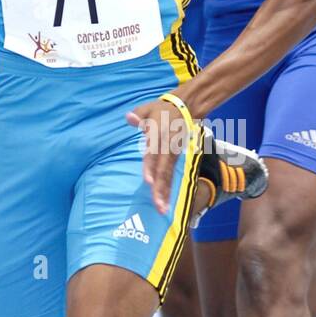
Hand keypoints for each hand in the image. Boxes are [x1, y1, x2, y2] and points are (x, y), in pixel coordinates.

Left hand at [126, 97, 192, 213]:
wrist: (186, 107)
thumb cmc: (161, 109)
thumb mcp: (149, 107)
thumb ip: (138, 115)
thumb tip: (129, 118)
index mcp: (160, 133)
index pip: (154, 151)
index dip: (152, 166)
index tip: (149, 182)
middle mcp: (168, 145)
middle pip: (163, 168)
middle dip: (160, 188)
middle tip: (158, 206)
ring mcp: (173, 152)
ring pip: (169, 174)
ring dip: (165, 192)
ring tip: (162, 209)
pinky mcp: (176, 157)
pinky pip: (171, 174)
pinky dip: (169, 188)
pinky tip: (165, 202)